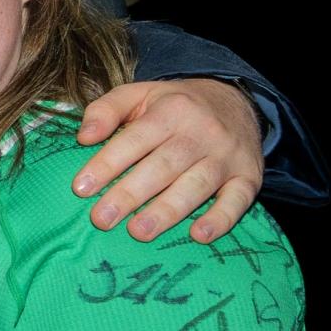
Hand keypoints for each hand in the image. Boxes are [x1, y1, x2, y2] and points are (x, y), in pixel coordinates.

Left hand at [73, 79, 261, 242]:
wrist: (236, 102)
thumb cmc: (175, 105)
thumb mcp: (139, 94)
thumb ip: (106, 109)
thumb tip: (83, 137)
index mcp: (171, 111)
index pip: (135, 140)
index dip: (107, 164)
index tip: (81, 188)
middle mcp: (201, 133)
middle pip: (162, 167)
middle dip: (130, 195)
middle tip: (102, 219)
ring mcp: (227, 157)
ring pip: (196, 186)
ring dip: (167, 211)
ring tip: (138, 232)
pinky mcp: (249, 177)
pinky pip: (238, 200)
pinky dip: (220, 219)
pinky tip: (199, 235)